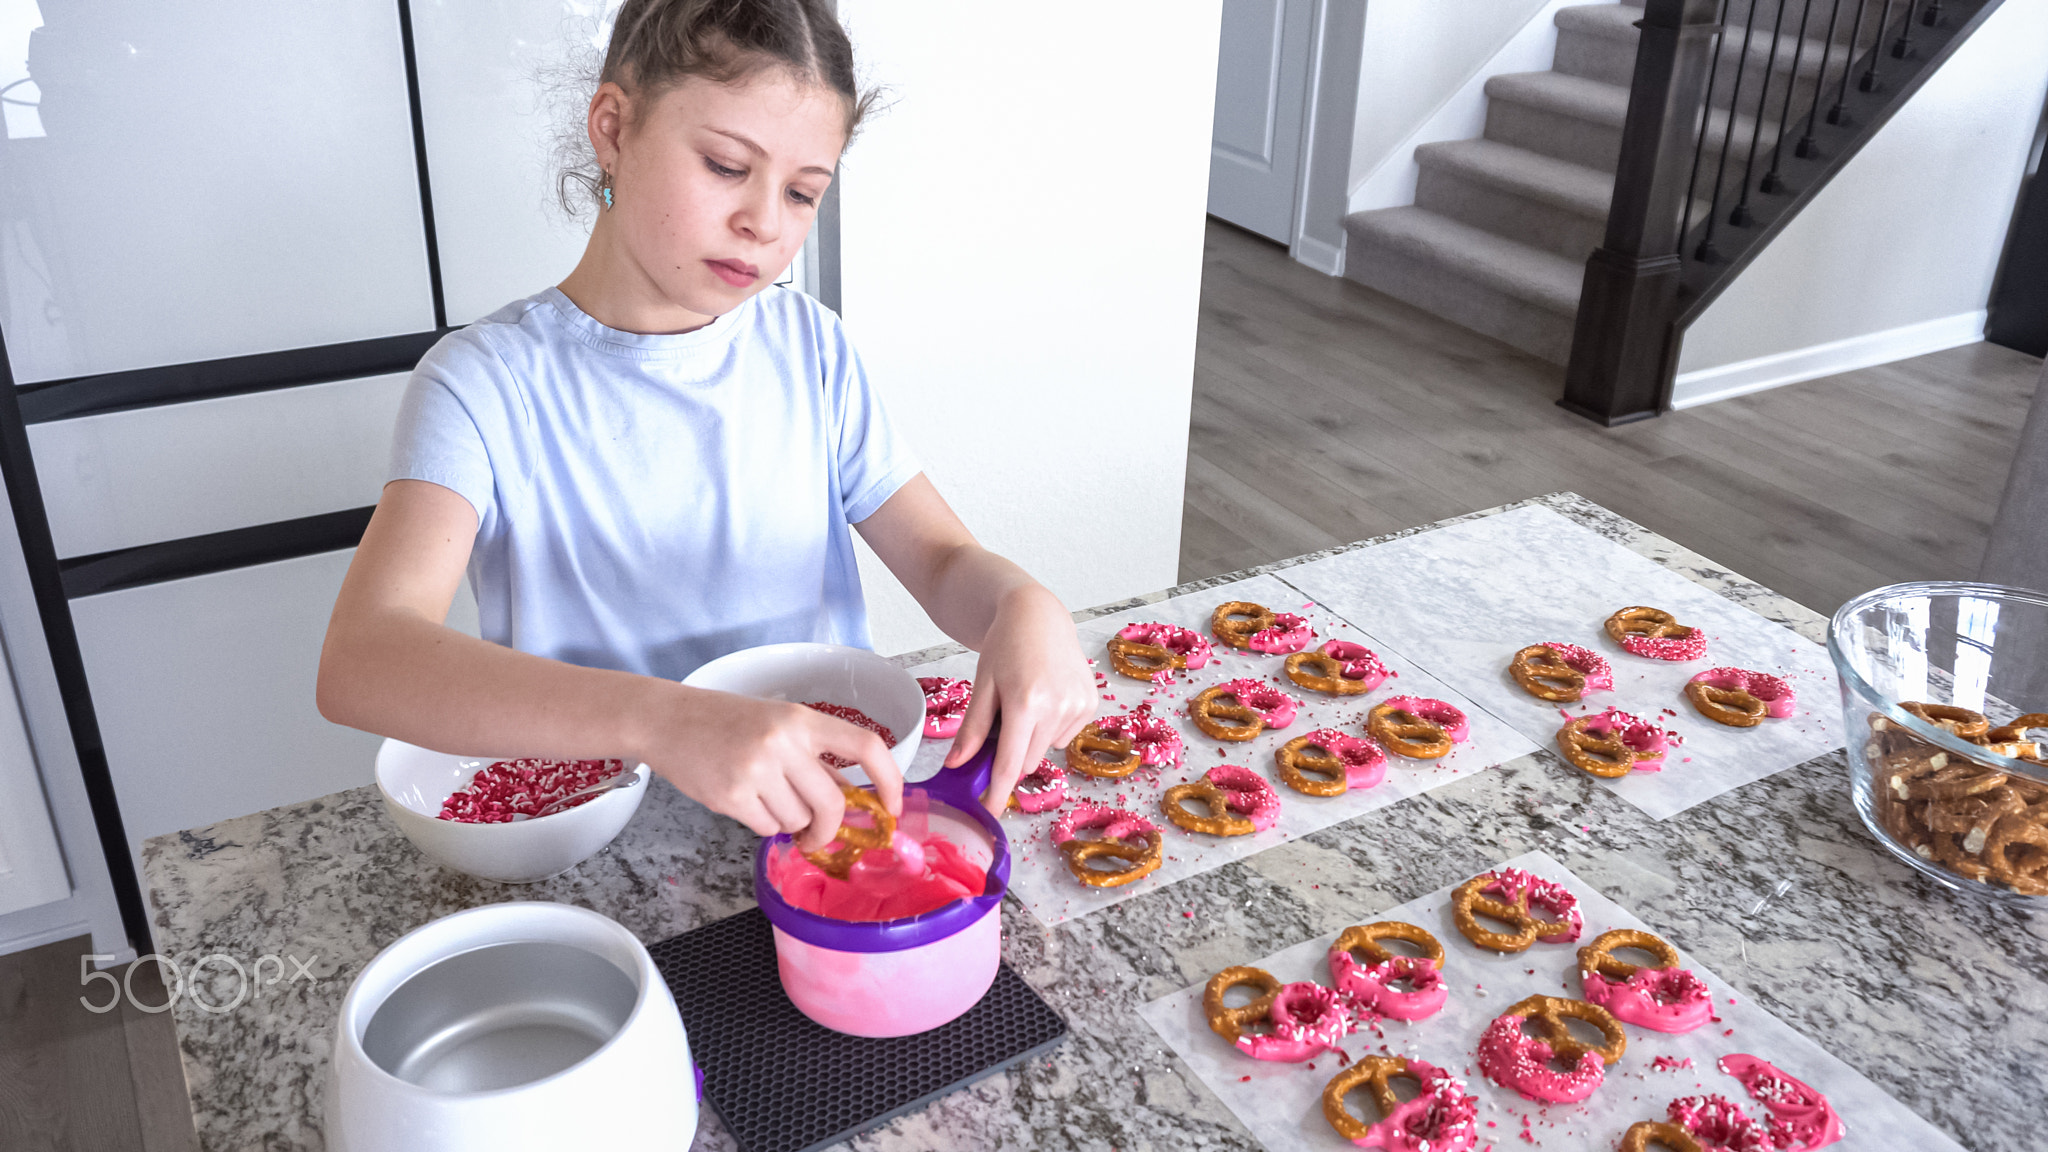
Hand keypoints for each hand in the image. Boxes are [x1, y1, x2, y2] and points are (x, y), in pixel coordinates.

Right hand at [642, 688, 903, 851]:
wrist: (667, 720)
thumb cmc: (727, 721)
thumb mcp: (779, 723)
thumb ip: (814, 757)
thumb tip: (851, 800)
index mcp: (802, 719)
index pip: (866, 746)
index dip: (890, 780)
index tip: (892, 807)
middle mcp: (783, 743)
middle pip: (832, 803)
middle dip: (829, 829)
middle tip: (818, 837)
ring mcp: (756, 771)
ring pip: (797, 820)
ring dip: (788, 822)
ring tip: (764, 798)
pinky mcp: (730, 796)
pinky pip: (766, 828)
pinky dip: (763, 824)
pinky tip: (745, 802)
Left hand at [945, 586, 1096, 813]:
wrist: (1038, 616)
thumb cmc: (1005, 646)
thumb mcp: (982, 686)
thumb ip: (972, 730)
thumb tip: (956, 766)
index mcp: (1025, 703)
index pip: (1010, 764)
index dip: (998, 793)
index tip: (989, 813)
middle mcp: (1057, 706)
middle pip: (1028, 761)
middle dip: (1012, 754)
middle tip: (1002, 724)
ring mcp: (1078, 705)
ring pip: (1046, 749)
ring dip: (1032, 738)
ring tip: (1026, 701)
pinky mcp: (1091, 703)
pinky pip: (1065, 735)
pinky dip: (1051, 726)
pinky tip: (1047, 697)